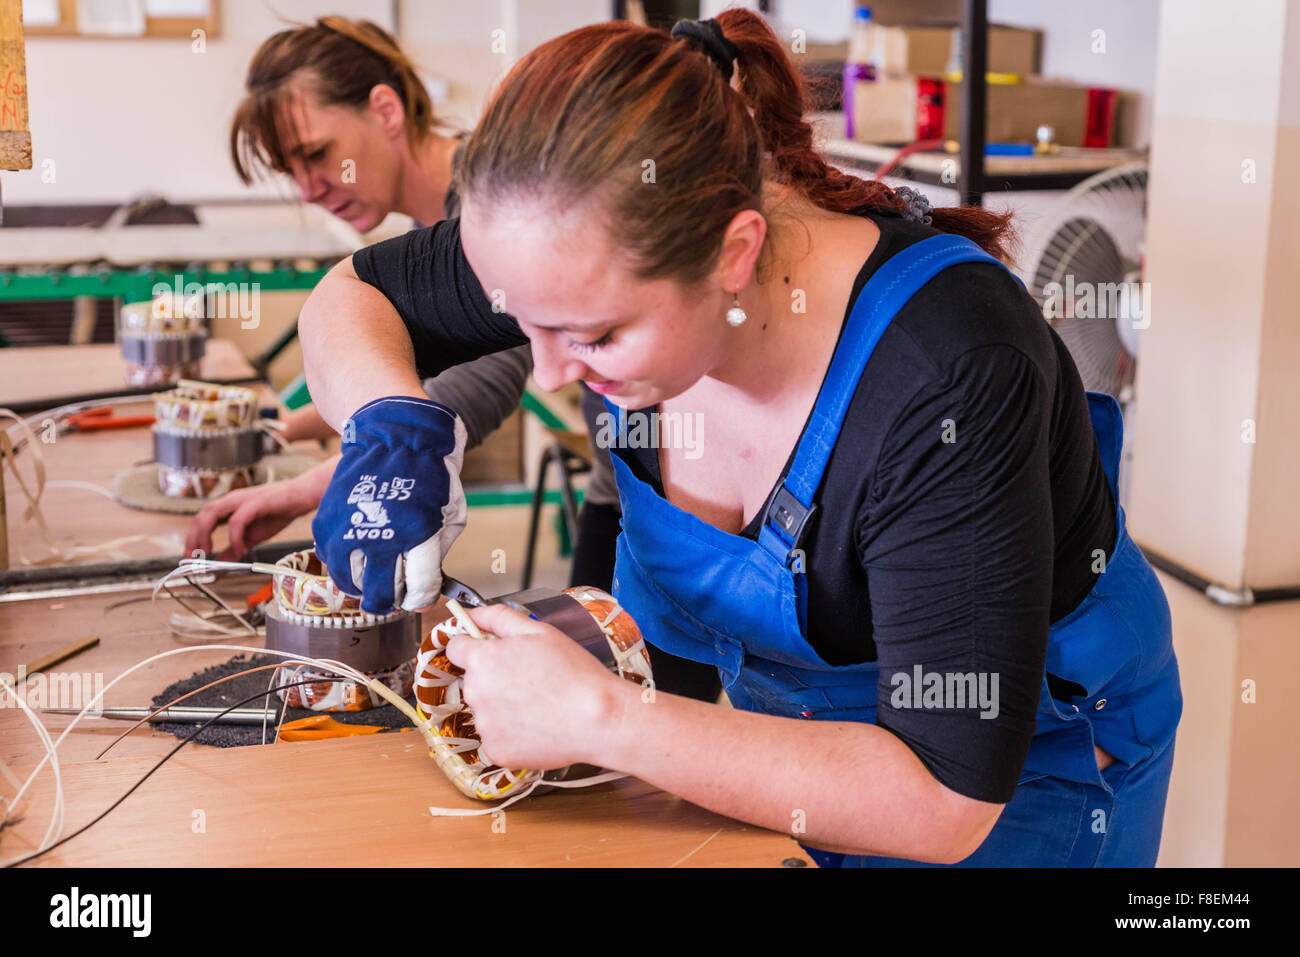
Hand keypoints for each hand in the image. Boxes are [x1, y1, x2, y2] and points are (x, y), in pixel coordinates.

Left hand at [186, 476, 316, 559]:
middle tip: (193, 559)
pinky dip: (234, 536)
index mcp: (228, 507)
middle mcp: (231, 500)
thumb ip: (236, 549)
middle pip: (201, 517)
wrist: (302, 497)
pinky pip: (237, 520)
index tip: (189, 559)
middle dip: (193, 539)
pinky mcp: (256, 502)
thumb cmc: (279, 512)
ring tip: (208, 553)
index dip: (192, 539)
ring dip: (205, 534)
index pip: (201, 521)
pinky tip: (241, 549)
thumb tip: (221, 565)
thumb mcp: (253, 537)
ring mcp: (242, 500)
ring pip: (212, 513)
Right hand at [311, 396, 467, 614]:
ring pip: (350, 582)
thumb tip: (421, 582)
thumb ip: (437, 551)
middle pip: (378, 593)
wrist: (394, 438)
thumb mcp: (450, 513)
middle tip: (390, 597)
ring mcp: (349, 531)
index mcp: (418, 535)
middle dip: (387, 601)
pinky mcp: (327, 523)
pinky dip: (343, 563)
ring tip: (373, 577)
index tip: (418, 598)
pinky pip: (330, 559)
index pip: (418, 589)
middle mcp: (380, 537)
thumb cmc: (428, 474)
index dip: (419, 599)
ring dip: (363, 586)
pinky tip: (357, 553)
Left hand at [444, 603, 630, 770]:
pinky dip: (513, 733)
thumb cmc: (574, 673)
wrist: (598, 718)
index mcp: (482, 660)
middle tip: (531, 679)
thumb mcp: (539, 631)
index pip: (456, 648)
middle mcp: (475, 693)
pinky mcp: (497, 751)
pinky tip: (538, 726)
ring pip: (486, 710)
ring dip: (504, 706)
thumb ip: (499, 617)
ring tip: (540, 704)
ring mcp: (484, 726)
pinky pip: (497, 737)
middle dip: (494, 677)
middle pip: (473, 680)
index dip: (474, 646)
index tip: (490, 651)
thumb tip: (473, 613)